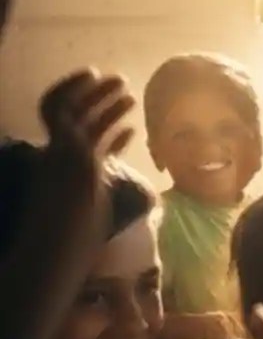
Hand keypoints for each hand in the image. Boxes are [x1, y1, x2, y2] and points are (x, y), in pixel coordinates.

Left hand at [36, 69, 135, 235]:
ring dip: (107, 113)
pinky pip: (99, 154)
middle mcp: (64, 155)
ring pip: (90, 133)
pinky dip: (113, 139)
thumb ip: (74, 148)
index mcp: (60, 151)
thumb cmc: (68, 228)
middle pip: (77, 115)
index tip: (96, 74)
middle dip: (97, 95)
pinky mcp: (87, 186)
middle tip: (121, 82)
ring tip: (130, 100)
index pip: (58, 107)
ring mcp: (75, 170)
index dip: (73, 87)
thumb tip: (75, 114)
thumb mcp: (71, 182)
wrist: (56, 264)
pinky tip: (130, 134)